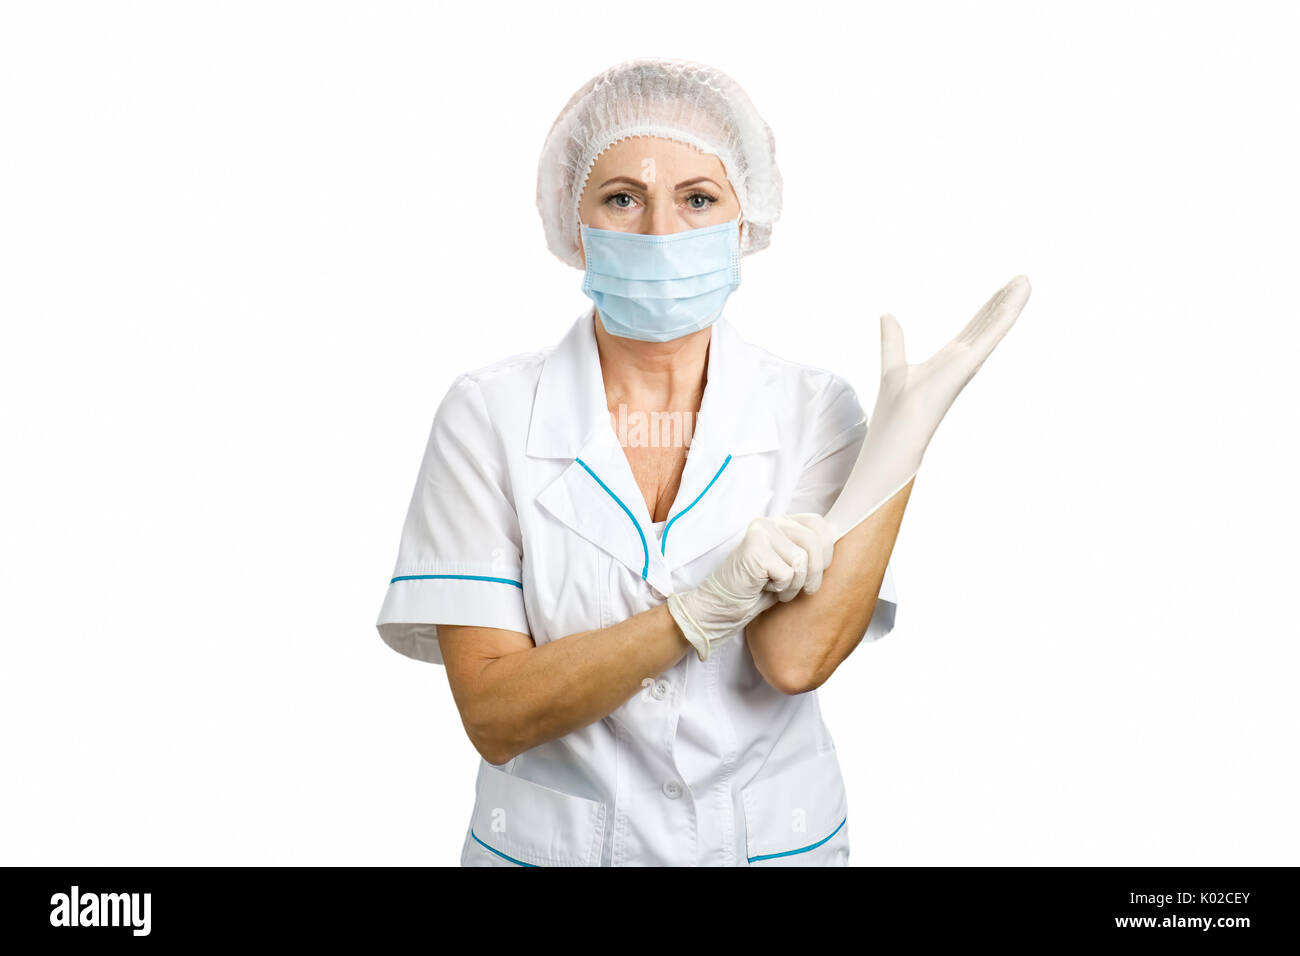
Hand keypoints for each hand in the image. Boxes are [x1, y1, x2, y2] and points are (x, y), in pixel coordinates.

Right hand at [667, 513, 834, 660]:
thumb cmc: (759, 591)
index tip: (817, 572)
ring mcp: (761, 532)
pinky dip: (780, 588)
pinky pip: (787, 572)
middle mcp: (772, 522)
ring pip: (801, 560)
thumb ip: (812, 554)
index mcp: (783, 523)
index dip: (827, 552)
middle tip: (803, 589)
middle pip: (814, 543)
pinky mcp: (755, 548)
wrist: (723, 607)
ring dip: (794, 584)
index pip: (820, 524)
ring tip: (777, 587)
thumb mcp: (793, 569)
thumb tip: (845, 548)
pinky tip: (763, 587)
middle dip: (814, 574)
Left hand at [824, 274, 1031, 539]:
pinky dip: (1005, 315)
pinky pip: (990, 336)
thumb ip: (893, 341)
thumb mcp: (894, 365)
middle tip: (1021, 279)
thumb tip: (887, 315)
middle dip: (1002, 302)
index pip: (973, 329)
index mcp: (949, 362)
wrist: (893, 443)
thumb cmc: (894, 416)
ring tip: (1025, 280)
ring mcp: (966, 365)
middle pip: (986, 326)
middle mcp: (962, 363)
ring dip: (1010, 304)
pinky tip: (1017, 294)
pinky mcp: (966, 367)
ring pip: (993, 329)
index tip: (1003, 289)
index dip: (987, 308)